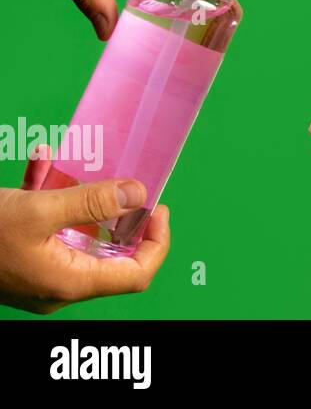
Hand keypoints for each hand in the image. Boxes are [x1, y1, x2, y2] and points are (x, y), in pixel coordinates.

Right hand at [0, 154, 170, 313]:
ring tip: (77, 166)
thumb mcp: (38, 211)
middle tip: (128, 185)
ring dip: (80, 198)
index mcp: (70, 281)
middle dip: (121, 215)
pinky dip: (47, 194)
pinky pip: (45, 227)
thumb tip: (139, 194)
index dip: (156, 241)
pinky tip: (39, 160)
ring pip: (76, 234)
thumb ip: (92, 203)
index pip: (136, 274)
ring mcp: (37, 272)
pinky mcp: (18, 258)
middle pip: (111, 255)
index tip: (158, 207)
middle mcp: (58, 283)